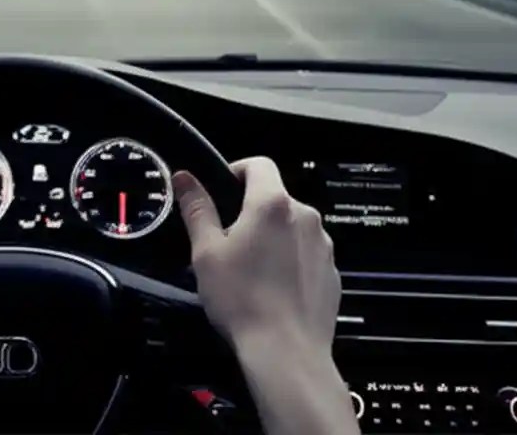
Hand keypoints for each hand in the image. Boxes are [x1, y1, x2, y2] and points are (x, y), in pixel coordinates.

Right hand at [174, 158, 357, 434]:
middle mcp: (305, 217)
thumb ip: (197, 209)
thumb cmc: (242, 300)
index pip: (258, 164)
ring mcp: (323, 245)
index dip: (237, 170)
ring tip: (249, 270)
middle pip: (275, 198)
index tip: (221, 190)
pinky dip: (289, 261)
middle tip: (226, 241)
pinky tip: (272, 289)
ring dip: (272, 237)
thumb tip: (185, 178)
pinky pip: (306, 254)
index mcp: (272, 204)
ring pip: (292, 227)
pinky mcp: (331, 271)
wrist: (286, 351)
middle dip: (251, 211)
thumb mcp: (206, 252)